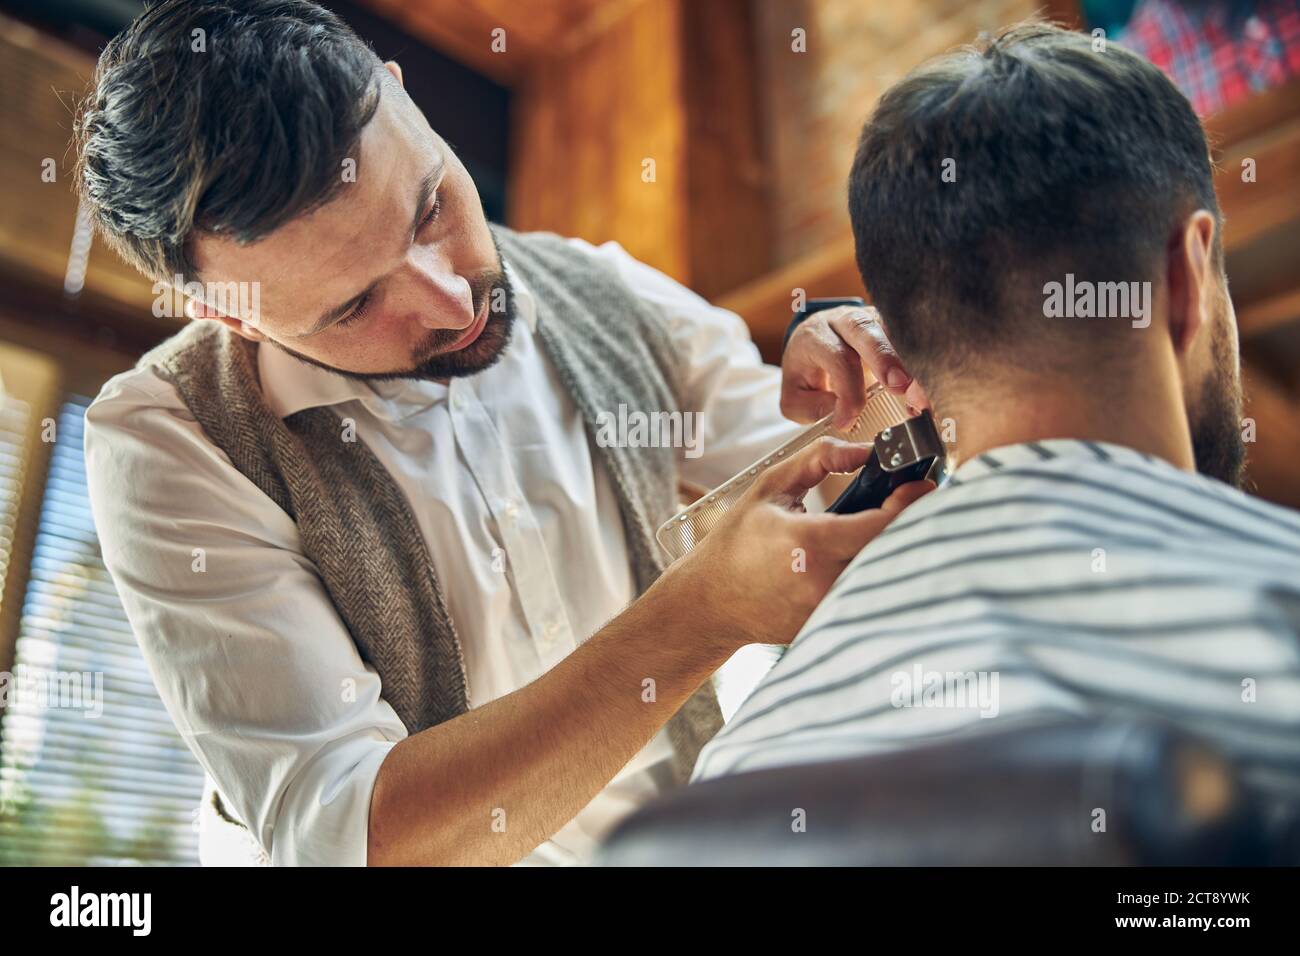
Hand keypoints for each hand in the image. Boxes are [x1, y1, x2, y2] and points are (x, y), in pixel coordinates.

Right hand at [655, 436, 934, 651]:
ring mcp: (830, 610)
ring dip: (898, 550)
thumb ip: (820, 459)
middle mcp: (824, 582)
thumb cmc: (737, 541)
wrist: (711, 601)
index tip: (921, 483)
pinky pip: (870, 596)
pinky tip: (874, 557)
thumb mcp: (771, 487)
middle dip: (912, 524)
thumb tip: (867, 449)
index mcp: (810, 542)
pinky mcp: (832, 626)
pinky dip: (880, 574)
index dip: (910, 502)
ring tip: (896, 527)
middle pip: (894, 550)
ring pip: (887, 576)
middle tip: (916, 502)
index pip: (881, 524)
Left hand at [781, 305, 929, 429]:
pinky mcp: (891, 327)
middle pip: (866, 331)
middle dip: (887, 359)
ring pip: (894, 334)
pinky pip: (908, 343)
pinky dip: (919, 368)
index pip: (836, 358)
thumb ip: (813, 409)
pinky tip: (925, 395)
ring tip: (922, 400)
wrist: (812, 347)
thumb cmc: (806, 373)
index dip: (847, 391)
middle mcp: (844, 321)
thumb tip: (845, 416)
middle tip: (902, 388)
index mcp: (815, 336)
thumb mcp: (794, 397)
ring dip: (911, 367)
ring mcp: (871, 320)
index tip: (850, 420)